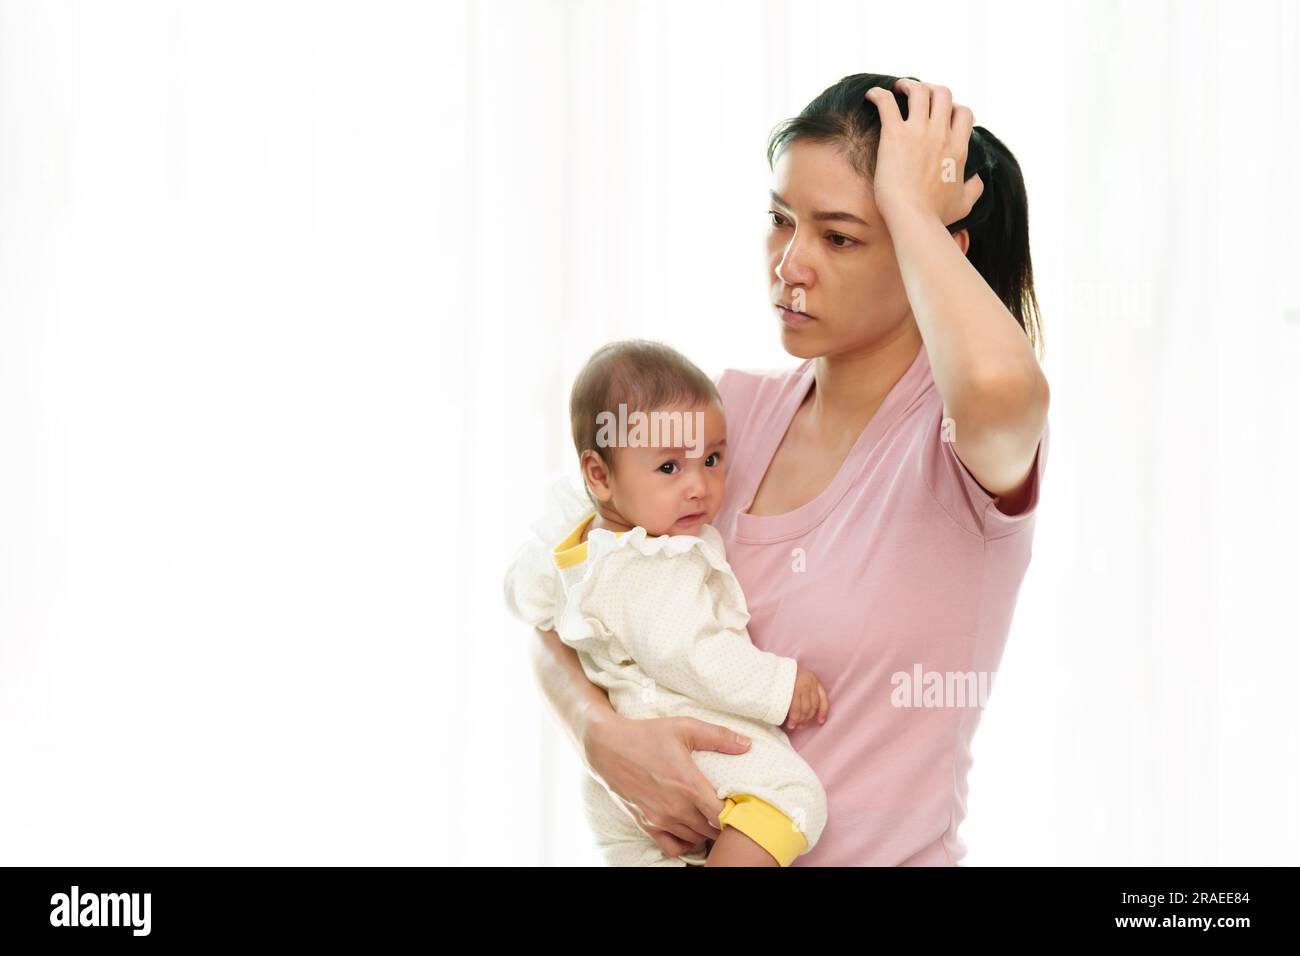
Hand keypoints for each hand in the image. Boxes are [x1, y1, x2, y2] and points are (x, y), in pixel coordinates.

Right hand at [583, 711, 751, 856]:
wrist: (606, 746)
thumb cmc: (646, 735)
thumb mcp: (684, 727)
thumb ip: (718, 736)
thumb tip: (747, 744)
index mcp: (689, 785)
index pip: (723, 814)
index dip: (736, 812)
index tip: (739, 802)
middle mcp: (676, 808)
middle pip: (712, 831)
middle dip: (723, 822)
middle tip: (726, 809)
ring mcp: (660, 820)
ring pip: (695, 839)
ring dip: (705, 831)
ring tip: (708, 816)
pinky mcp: (646, 825)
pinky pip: (672, 847)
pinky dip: (684, 843)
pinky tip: (687, 828)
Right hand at [783, 664, 828, 731]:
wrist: (769, 667)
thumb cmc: (782, 674)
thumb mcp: (798, 677)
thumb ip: (804, 690)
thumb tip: (805, 711)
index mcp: (812, 679)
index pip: (822, 698)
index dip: (823, 712)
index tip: (820, 722)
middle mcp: (809, 682)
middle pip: (812, 706)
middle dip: (807, 718)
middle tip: (800, 725)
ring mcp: (801, 686)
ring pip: (805, 709)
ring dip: (800, 720)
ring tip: (793, 725)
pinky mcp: (792, 691)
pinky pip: (795, 709)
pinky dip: (794, 719)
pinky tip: (790, 724)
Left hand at [864, 78, 983, 227]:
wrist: (913, 218)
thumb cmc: (935, 216)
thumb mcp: (964, 204)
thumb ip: (975, 189)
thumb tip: (978, 179)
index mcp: (958, 148)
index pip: (963, 113)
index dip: (954, 108)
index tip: (941, 114)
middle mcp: (941, 134)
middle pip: (943, 93)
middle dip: (931, 89)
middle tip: (916, 96)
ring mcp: (918, 132)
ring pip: (919, 90)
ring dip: (908, 85)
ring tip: (897, 89)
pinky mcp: (895, 134)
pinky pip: (886, 102)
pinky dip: (878, 93)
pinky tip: (871, 95)